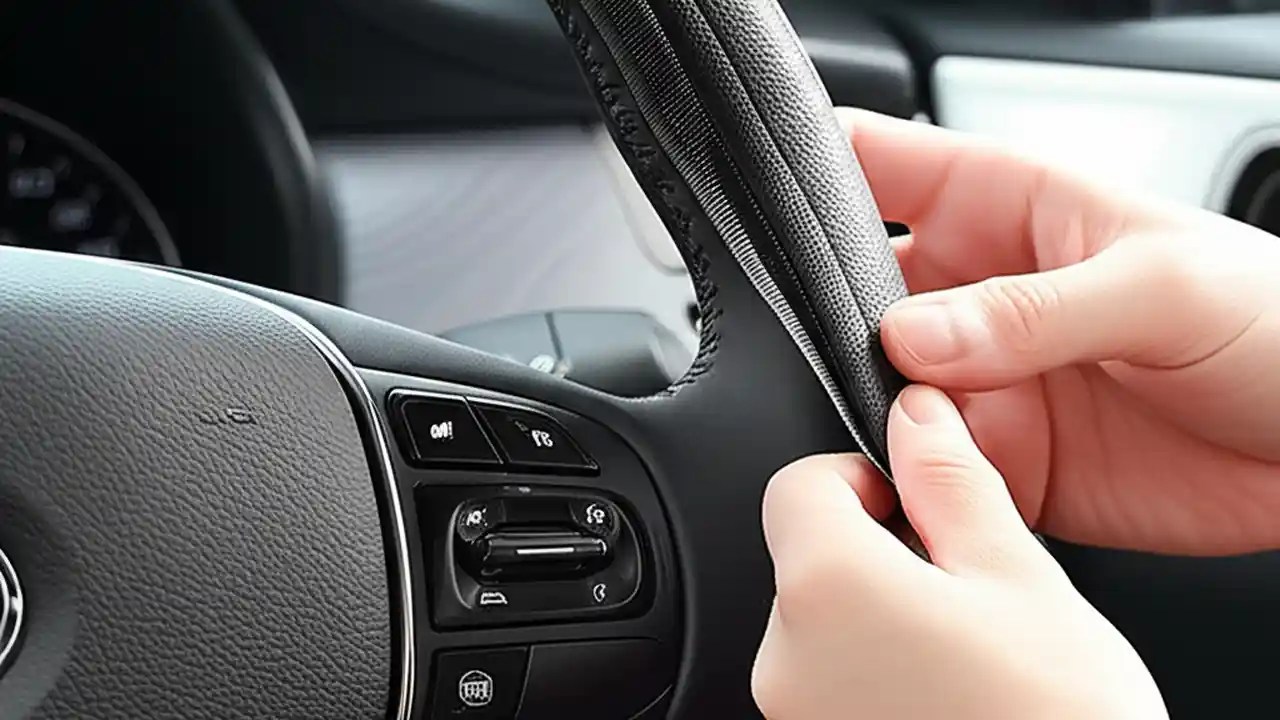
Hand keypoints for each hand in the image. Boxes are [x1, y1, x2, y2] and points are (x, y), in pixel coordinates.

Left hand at [753, 386, 1166, 719]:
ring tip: (963, 652)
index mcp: (824, 587)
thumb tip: (917, 415)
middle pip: (809, 556)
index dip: (860, 478)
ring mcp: (793, 713)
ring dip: (879, 616)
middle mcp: (785, 656)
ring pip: (823, 623)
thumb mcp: (1017, 577)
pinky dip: (874, 671)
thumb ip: (951, 480)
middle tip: (961, 589)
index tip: (913, 503)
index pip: (797, 484)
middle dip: (877, 552)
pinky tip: (944, 693)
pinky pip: (830, 682)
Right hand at [840, 109, 1279, 554]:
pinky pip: (927, 469)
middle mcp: (985, 296)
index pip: (888, 167)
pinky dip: (908, 479)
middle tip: (837, 350)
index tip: (769, 206)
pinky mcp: (1006, 461)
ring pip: (880, 389)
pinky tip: (914, 481)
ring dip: (868, 409)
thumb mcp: (1163, 288)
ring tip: (893, 425)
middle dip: (829, 318)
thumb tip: (911, 333)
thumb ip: (1030, 310)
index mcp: (1014, 210)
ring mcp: (990, 381)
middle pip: (859, 290)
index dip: (820, 174)